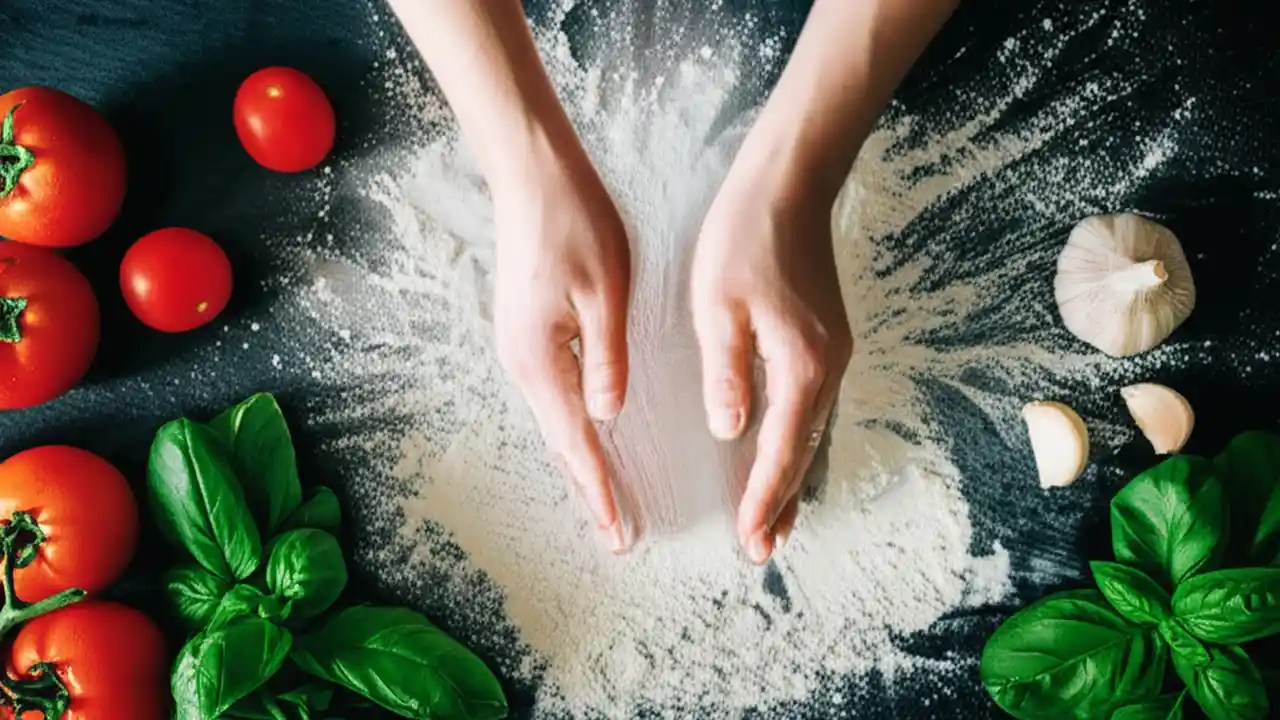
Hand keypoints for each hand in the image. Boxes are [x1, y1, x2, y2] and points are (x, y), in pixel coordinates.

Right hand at [491, 137, 631, 552]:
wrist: (531, 176)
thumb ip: (607, 359)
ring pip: (552, 420)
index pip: (576, 441)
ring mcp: (517, 346)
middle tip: (617, 532)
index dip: (599, 488)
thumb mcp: (606, 294)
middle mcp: (521, 362)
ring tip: (605, 498)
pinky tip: (587, 436)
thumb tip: (607, 415)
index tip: (619, 531)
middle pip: (558, 440)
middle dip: (588, 487)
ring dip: (579, 460)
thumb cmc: (575, 225)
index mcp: (541, 358)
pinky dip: (571, 427)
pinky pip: (550, 395)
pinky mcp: (524, 330)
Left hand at [692, 144, 852, 564]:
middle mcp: (828, 365)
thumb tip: (731, 432)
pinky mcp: (825, 339)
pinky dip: (801, 441)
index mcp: (801, 363)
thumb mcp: (718, 305)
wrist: (790, 183)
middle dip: (783, 501)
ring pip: (814, 432)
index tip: (749, 538)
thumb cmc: (746, 236)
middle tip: (764, 547)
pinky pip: (815, 407)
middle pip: (807, 450)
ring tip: (777, 520)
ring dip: (794, 477)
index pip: (780, 449)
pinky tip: (787, 452)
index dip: (764, 497)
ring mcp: (833, 352)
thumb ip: (726, 373)